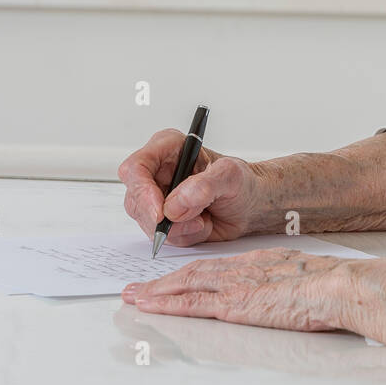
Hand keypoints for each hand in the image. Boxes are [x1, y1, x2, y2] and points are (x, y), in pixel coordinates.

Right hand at [118, 129, 267, 246]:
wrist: (249, 206)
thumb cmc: (242, 183)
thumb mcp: (232, 176)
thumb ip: (205, 186)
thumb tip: (175, 204)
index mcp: (168, 148)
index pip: (136, 168)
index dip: (143, 192)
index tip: (161, 214)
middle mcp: (156, 171)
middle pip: (135, 199)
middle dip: (163, 219)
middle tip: (196, 222)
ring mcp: (156, 196)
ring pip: (146, 221)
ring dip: (178, 229)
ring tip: (204, 220)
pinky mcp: (161, 218)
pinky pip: (159, 236)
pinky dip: (183, 236)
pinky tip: (201, 225)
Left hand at [121, 250, 385, 348]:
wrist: (338, 285)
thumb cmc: (331, 284)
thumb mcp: (303, 275)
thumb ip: (286, 282)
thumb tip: (285, 291)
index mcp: (258, 262)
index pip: (215, 268)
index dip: (189, 273)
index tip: (173, 279)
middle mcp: (242, 269)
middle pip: (194, 274)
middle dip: (163, 282)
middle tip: (138, 287)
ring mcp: (237, 285)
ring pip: (186, 285)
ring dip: (157, 292)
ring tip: (135, 297)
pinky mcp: (236, 303)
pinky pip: (192, 303)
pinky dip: (167, 304)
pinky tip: (151, 306)